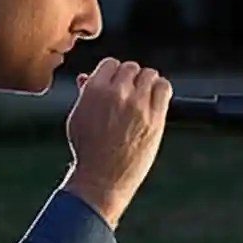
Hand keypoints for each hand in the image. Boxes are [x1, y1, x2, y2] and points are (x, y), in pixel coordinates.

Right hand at [64, 58, 171, 227]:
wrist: (102, 178)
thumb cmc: (87, 150)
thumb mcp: (78, 118)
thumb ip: (85, 95)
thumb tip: (86, 78)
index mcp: (94, 90)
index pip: (111, 64)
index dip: (114, 74)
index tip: (117, 85)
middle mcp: (117, 93)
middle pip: (131, 68)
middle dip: (130, 78)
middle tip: (130, 94)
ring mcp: (138, 104)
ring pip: (150, 75)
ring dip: (147, 83)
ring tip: (144, 97)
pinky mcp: (155, 117)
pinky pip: (165, 88)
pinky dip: (162, 90)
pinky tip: (156, 99)